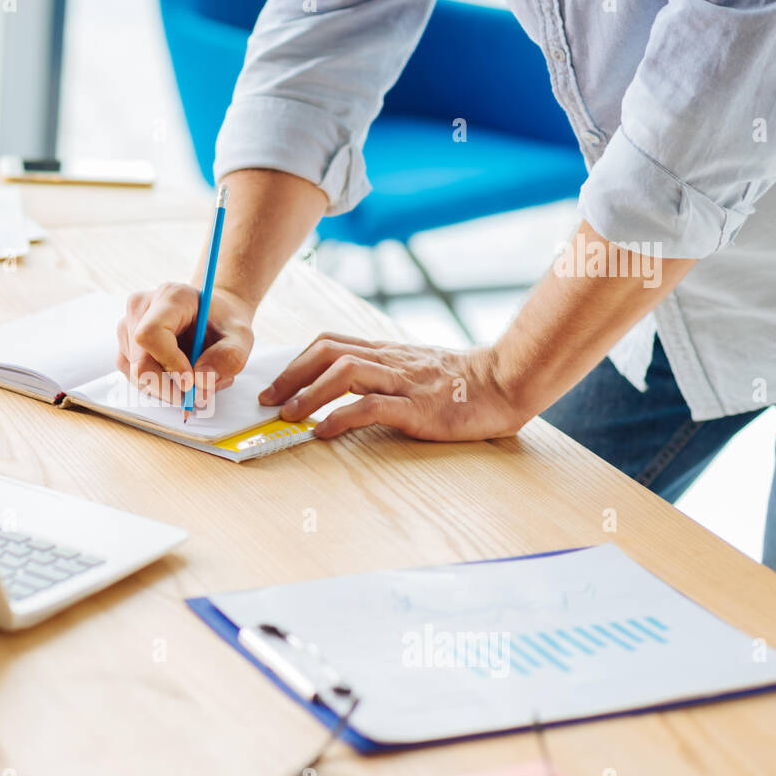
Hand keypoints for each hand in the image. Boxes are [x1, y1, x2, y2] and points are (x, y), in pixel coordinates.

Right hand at [116, 283, 254, 405]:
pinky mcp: (125, 348)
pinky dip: (158, 388)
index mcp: (170, 297)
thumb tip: (201, 382)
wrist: (211, 318)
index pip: (151, 334)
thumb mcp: (241, 337)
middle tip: (195, 396)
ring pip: (135, 375)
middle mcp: (141, 308)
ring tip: (195, 379)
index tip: (191, 382)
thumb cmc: (223, 324)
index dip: (169, 363)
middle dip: (168, 387)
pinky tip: (179, 378)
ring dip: (166, 389)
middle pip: (140, 361)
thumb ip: (229, 357)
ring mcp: (127, 328)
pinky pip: (134, 379)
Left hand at [259, 333, 524, 440]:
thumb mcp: (414, 369)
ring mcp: (404, 381)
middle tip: (268, 401)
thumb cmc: (461, 384)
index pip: (330, 343)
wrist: (507, 383)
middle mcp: (390, 360)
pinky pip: (373, 406)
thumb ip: (382, 372)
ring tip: (288, 417)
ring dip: (309, 395)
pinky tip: (324, 432)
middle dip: (291, 376)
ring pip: (345, 372)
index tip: (275, 384)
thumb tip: (342, 387)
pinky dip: (342, 417)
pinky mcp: (419, 406)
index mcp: (386, 351)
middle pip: (328, 352)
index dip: (296, 361)